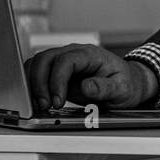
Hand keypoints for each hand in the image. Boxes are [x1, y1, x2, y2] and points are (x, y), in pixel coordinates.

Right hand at [24, 44, 157, 110]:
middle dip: (40, 83)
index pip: (66, 61)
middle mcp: (75, 53)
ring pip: (37, 63)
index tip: (57, 101)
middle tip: (45, 105)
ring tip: (41, 104)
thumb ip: (105, 87)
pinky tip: (39, 100)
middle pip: (46, 58)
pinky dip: (32, 84)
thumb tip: (86, 86)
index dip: (57, 81)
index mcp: (91, 54)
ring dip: (33, 84)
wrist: (127, 82)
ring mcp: (64, 60)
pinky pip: (38, 71)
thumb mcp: (122, 89)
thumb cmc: (125, 83)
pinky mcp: (57, 71)